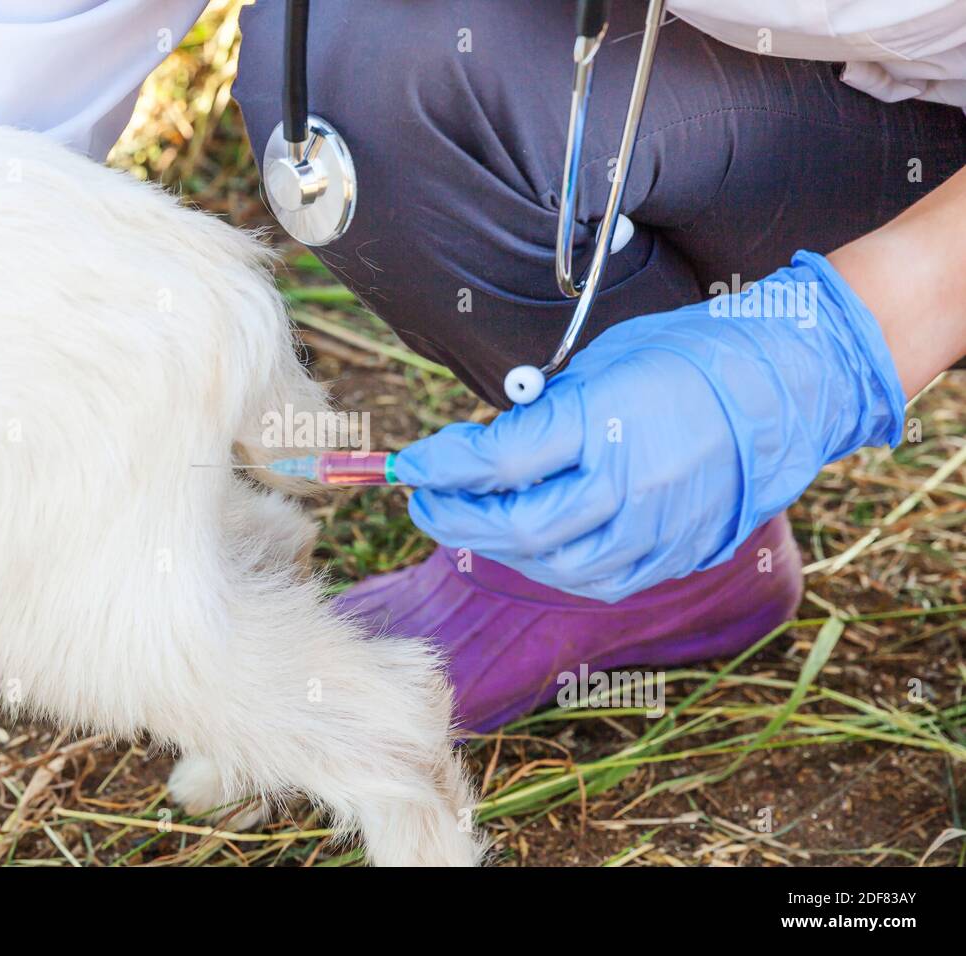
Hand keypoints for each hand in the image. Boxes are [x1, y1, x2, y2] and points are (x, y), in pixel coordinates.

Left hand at [395, 251, 905, 602]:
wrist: (780, 386)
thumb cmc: (682, 359)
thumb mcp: (596, 365)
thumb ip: (538, 414)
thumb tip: (482, 450)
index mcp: (599, 423)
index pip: (494, 462)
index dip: (440, 466)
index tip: (412, 461)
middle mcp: (622, 485)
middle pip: (513, 525)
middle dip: (453, 516)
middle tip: (423, 500)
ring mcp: (649, 527)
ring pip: (548, 563)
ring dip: (494, 546)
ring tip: (466, 523)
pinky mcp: (669, 554)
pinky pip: (594, 579)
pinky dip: (547, 566)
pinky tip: (525, 545)